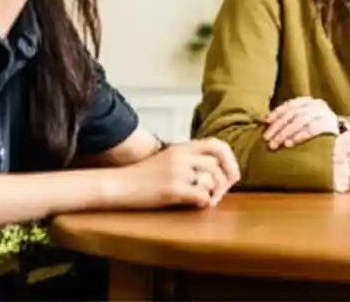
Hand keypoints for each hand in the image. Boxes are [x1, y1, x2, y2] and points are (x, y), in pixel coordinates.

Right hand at [111, 139, 240, 209]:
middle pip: (217, 165)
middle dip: (225, 181)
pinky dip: (205, 202)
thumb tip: (217, 171)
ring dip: (215, 192)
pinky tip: (199, 205)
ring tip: (208, 200)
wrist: (117, 185)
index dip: (230, 159)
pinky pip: (201, 194)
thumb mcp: (168, 159)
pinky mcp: (171, 189)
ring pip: (211, 179)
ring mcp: (176, 172)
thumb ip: (189, 160)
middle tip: (221, 193)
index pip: (216, 144)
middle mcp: (181, 156)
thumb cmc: (143, 177)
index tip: (232, 174)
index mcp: (182, 147)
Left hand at [264, 96, 338, 149]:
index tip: (266, 122)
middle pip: (293, 114)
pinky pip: (312, 129)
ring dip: (286, 133)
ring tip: (276, 144)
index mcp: (309, 101)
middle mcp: (317, 105)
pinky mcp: (330, 125)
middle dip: (278, 127)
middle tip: (267, 139)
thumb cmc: (317, 131)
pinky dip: (299, 136)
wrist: (343, 142)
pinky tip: (290, 144)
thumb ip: (290, 119)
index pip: (290, 105)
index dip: (277, 113)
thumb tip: (265, 122)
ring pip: (300, 121)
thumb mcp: (304, 120)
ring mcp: (325, 114)